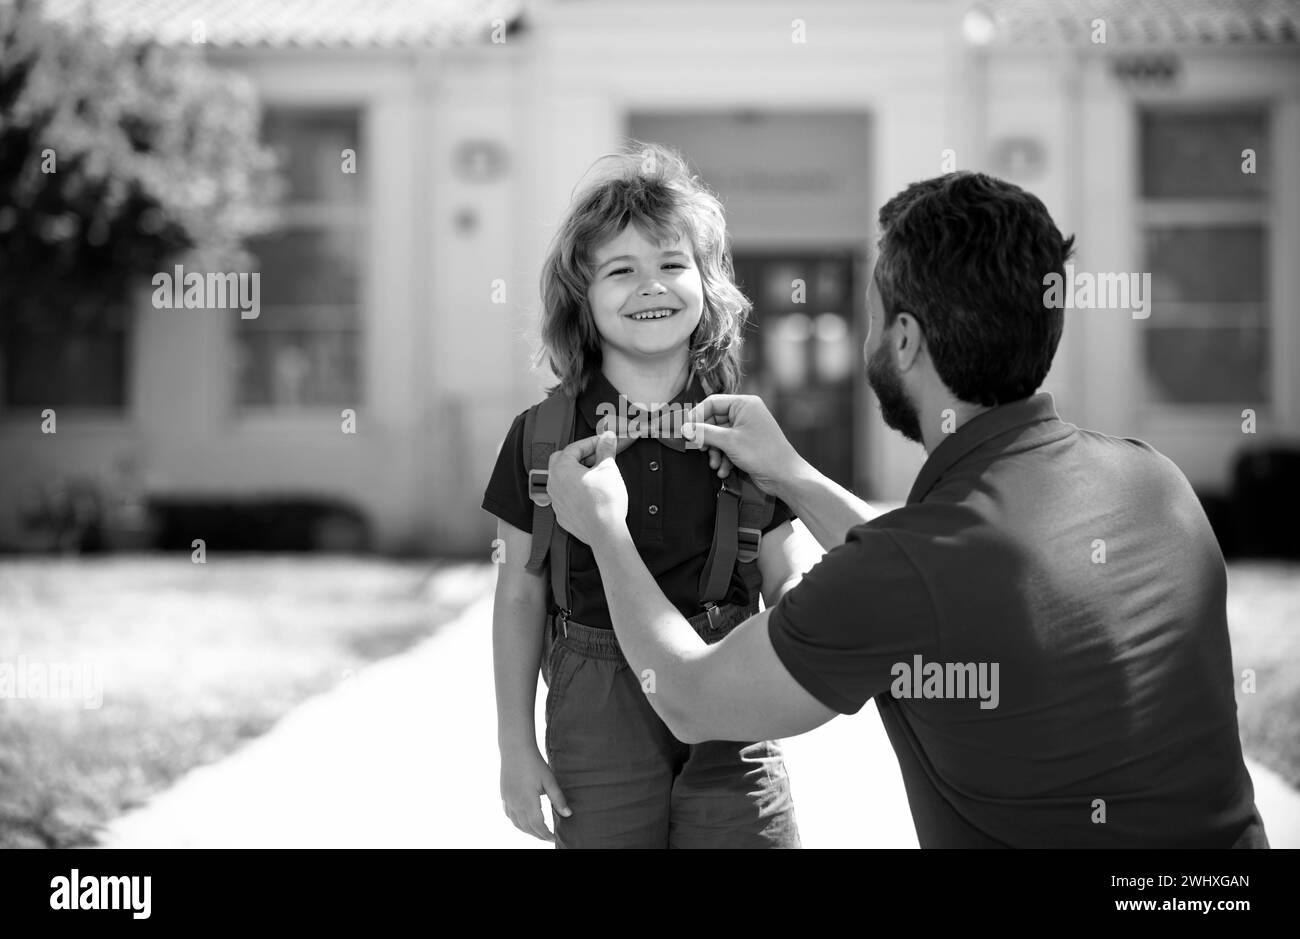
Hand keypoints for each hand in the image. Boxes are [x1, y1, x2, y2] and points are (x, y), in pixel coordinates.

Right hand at [500, 744, 570, 841]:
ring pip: (517, 824)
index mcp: (528, 802)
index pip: (538, 826)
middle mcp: (516, 804)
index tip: (554, 838)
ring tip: (538, 832)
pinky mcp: (504, 796)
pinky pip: (509, 815)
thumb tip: (568, 814)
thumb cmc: (534, 763)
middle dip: (538, 835)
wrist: (515, 749)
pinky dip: (517, 823)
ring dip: (527, 831)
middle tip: (548, 837)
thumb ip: (558, 799)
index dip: (546, 835)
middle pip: (527, 828)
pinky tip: (523, 821)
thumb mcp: (549, 780)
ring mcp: (508, 801)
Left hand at [546, 431, 627, 546]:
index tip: (604, 442)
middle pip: (562, 461)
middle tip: (597, 456)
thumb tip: (607, 438)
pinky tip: (591, 493)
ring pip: (563, 480)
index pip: (574, 447)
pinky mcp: (562, 515)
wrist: (604, 532)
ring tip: (596, 474)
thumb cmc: (604, 501)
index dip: (591, 442)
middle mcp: (553, 484)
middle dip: (579, 456)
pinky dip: (577, 491)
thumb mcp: (608, 468)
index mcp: (561, 469)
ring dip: (577, 473)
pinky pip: (566, 497)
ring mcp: (556, 501)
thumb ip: (606, 450)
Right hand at [682, 394, 802, 496]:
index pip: (712, 403)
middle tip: (700, 449)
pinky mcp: (746, 444)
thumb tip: (685, 428)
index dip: (697, 416)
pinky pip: (726, 447)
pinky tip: (724, 470)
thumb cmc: (764, 454)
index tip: (686, 430)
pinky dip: (723, 458)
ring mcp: (746, 429)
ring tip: (716, 464)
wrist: (784, 476)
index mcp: (744, 404)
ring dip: (714, 452)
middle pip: (714, 421)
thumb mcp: (729, 441)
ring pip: (718, 437)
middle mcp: (745, 413)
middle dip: (707, 439)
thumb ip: (704, 433)